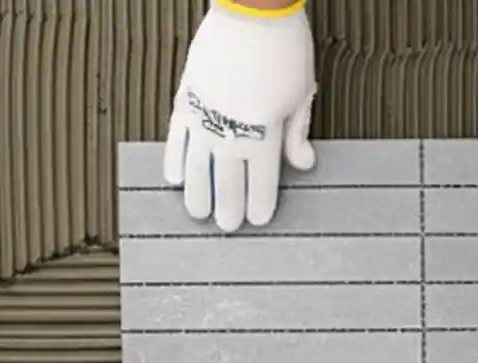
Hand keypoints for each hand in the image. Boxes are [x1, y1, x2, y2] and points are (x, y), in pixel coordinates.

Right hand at [163, 2, 315, 231]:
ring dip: (199, 194)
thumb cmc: (282, 46)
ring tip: (198, 213)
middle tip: (228, 226)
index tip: (258, 219)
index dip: (260, 203)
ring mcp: (205, 118)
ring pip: (198, 168)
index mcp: (265, 133)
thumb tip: (304, 163)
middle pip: (229, 181)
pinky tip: (174, 178)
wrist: (251, 10)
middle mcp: (232, 131)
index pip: (262, 181)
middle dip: (229, 208)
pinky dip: (174, 160)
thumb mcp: (302, 92)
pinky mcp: (186, 100)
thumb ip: (297, 133)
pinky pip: (175, 139)